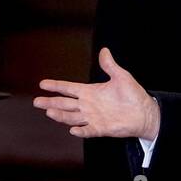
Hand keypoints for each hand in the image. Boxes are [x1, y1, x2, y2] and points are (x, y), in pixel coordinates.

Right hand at [33, 47, 160, 138]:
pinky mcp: (100, 128)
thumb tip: (104, 50)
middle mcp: (88, 105)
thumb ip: (110, 65)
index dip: (56, 86)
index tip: (42, 84)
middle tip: (36, 102)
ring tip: (49, 112)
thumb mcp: (121, 76)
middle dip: (51, 102)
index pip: (69, 88)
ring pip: (72, 117)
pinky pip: (88, 130)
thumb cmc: (133, 94)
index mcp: (90, 92)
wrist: (144, 112)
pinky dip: (81, 130)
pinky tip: (73, 129)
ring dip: (61, 116)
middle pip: (65, 104)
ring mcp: (93, 117)